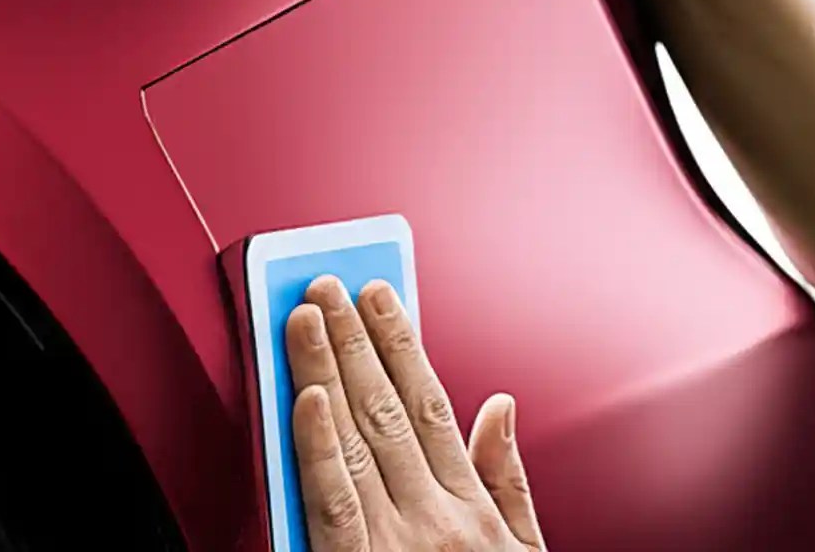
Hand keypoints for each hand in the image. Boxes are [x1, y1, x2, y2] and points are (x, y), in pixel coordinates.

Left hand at [286, 276, 544, 551]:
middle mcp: (435, 518)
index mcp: (471, 510)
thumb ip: (508, 481)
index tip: (376, 295)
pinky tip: (307, 396)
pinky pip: (332, 501)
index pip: (428, 406)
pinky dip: (318, 446)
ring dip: (326, 371)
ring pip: (354, 441)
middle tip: (327, 288)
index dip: (399, 345)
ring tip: (306, 317)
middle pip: (386, 411)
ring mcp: (394, 545)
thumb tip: (500, 404)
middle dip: (354, 342)